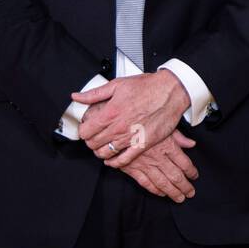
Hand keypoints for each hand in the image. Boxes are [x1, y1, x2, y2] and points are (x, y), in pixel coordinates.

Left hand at [73, 68, 191, 167]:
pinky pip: (123, 160)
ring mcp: (130, 137)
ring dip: (101, 151)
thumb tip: (77, 97)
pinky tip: (112, 159)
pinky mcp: (142, 144)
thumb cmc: (147, 86)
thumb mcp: (118, 84)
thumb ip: (94, 94)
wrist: (171, 91)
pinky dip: (115, 162)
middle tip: (94, 137)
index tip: (87, 128)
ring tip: (103, 146)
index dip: (83, 130)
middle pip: (93, 144)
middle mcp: (118, 127)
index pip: (85, 131)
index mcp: (110, 112)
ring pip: (105, 153)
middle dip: (91, 141)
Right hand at [120, 131, 198, 202]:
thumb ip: (179, 136)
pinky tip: (162, 193)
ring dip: (172, 192)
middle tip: (190, 193)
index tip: (195, 176)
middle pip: (175, 176)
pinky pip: (146, 183)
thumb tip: (192, 144)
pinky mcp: (132, 169)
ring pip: (162, 182)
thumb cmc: (142, 123)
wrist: (117, 126)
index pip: (184, 163)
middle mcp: (158, 157)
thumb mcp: (164, 124)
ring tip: (179, 198)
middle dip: (184, 187)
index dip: (191, 172)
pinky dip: (154, 190)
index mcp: (167, 145)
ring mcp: (145, 164)